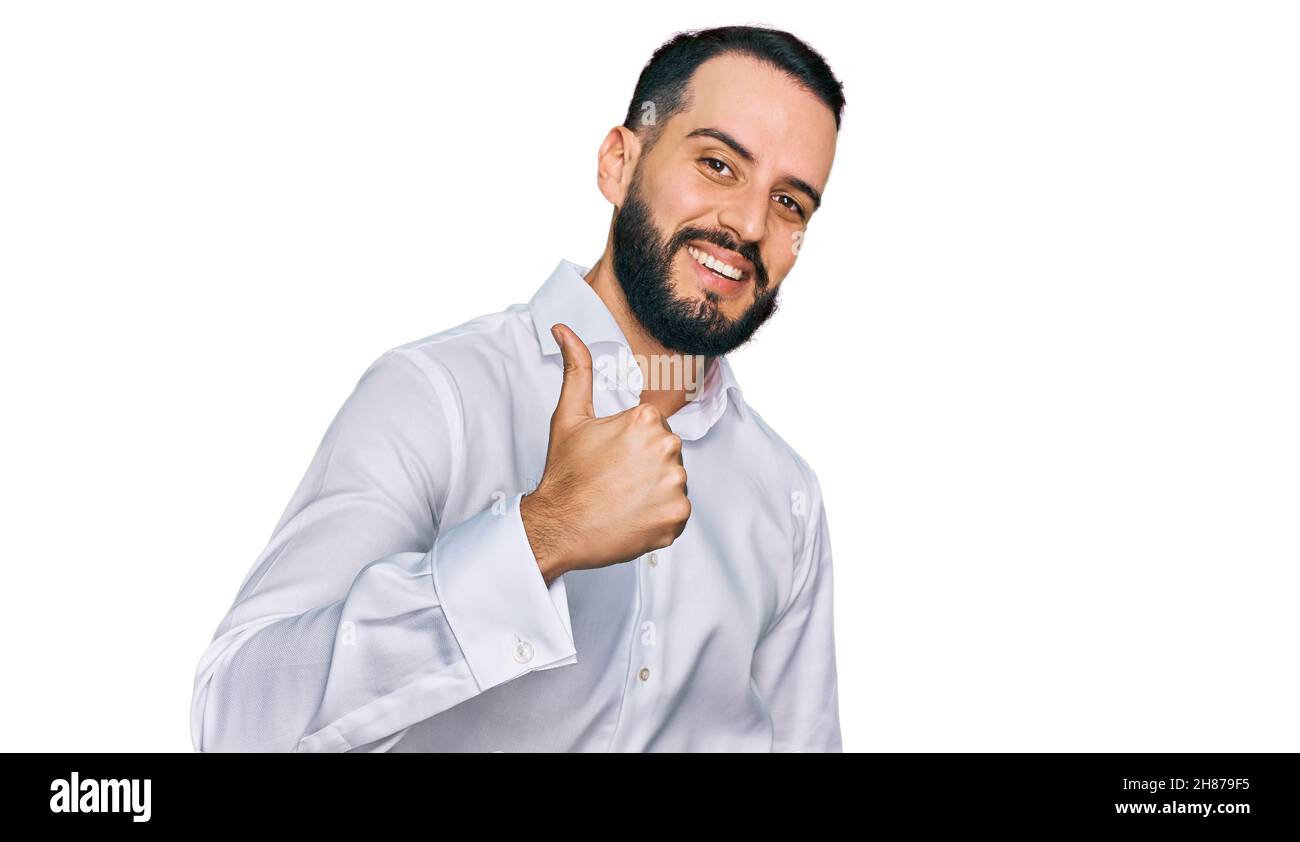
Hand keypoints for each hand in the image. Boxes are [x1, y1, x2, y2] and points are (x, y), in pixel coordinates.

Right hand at [521, 323, 690, 582]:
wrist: (559, 527)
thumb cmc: (565, 473)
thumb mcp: (569, 416)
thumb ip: (577, 369)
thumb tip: (563, 330)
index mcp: (646, 420)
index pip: (654, 426)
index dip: (631, 443)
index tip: (611, 458)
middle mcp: (668, 448)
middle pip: (667, 452)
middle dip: (646, 464)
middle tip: (615, 480)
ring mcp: (675, 485)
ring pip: (673, 480)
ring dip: (654, 490)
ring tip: (623, 499)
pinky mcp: (678, 516)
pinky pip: (677, 510)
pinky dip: (659, 515)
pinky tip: (632, 516)